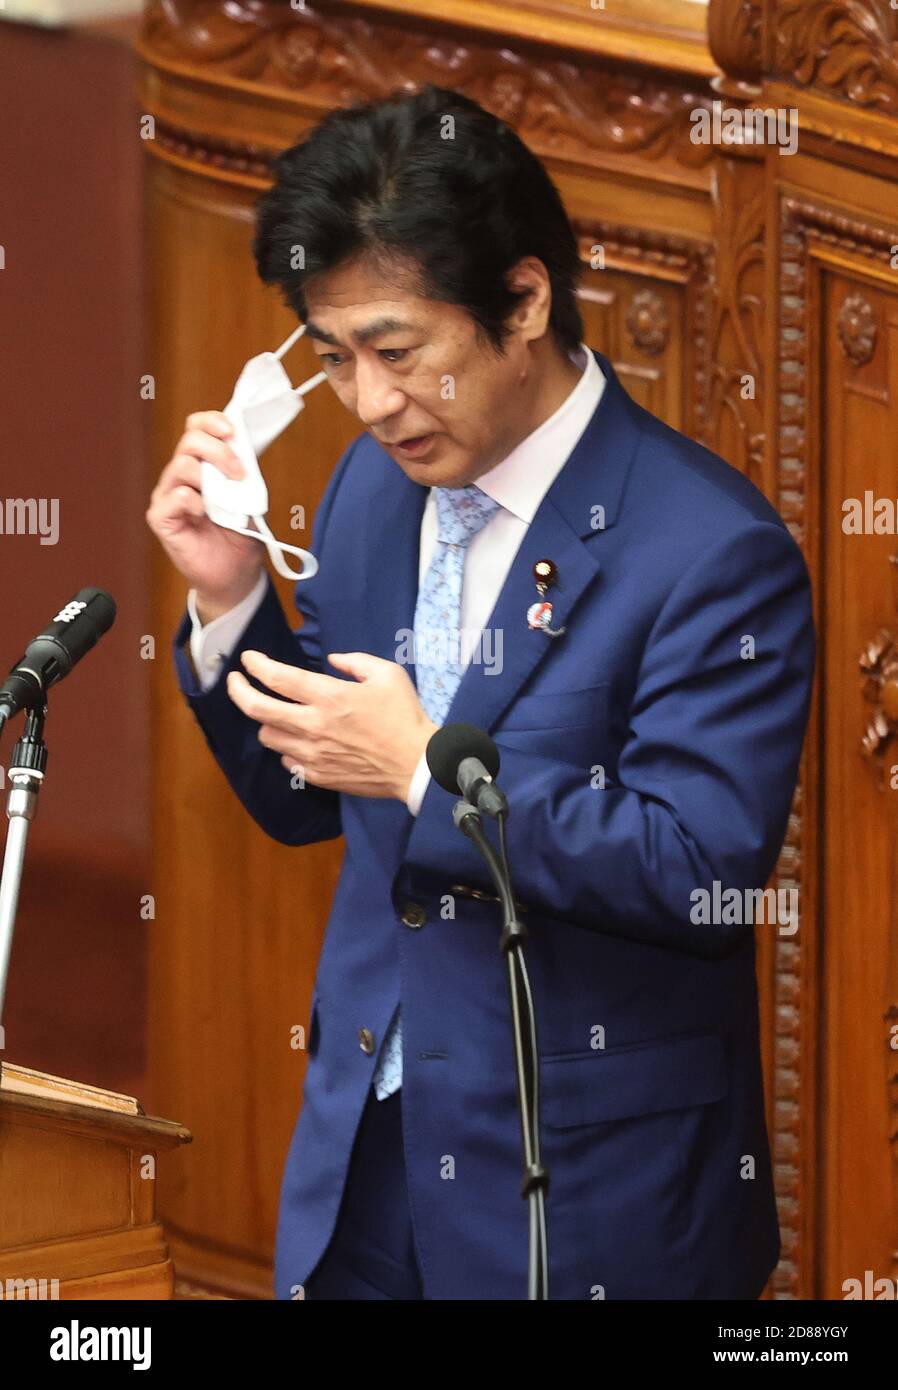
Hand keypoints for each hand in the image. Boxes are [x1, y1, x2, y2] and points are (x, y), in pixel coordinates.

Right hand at [145, 410, 263, 615]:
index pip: (196, 428)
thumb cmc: (239, 536)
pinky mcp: (162, 518)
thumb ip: (245, 472)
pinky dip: (194, 501)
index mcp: (201, 465)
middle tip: (239, 473)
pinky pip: (174, 497)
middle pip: (189, 441)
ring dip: (210, 478)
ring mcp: (168, 496)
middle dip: (218, 451)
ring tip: (227, 500)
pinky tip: (205, 515)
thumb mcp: (250, 498)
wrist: (236, 574)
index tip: (232, 430)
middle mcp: (180, 475)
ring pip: (181, 465)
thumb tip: (246, 448)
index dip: (211, 421)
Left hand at [225, 649, 439, 802]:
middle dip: (238, 691)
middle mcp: (313, 725)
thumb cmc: (404, 716)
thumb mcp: (388, 674)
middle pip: (257, 708)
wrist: (416, 765)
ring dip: (266, 721)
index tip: (247, 659)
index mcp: (329, 697)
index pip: (277, 678)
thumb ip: (355, 662)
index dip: (256, 665)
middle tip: (235, 681)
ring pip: (268, 736)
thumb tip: (333, 661)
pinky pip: (286, 761)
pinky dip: (286, 748)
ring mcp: (312, 754)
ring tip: (273, 713)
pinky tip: (296, 741)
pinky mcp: (317, 776)